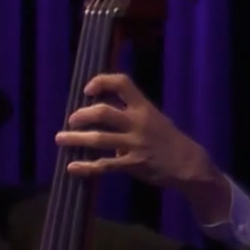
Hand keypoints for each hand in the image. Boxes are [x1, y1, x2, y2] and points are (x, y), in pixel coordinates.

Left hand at [55, 73, 229, 217]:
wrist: (189, 163)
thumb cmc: (167, 139)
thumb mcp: (154, 118)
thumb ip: (129, 114)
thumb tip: (98, 113)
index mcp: (144, 107)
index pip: (122, 83)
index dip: (102, 82)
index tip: (88, 90)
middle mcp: (138, 122)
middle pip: (104, 112)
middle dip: (82, 115)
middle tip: (71, 120)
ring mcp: (135, 143)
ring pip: (99, 139)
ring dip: (75, 139)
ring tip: (60, 139)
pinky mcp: (133, 164)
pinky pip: (105, 165)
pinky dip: (86, 167)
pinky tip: (72, 168)